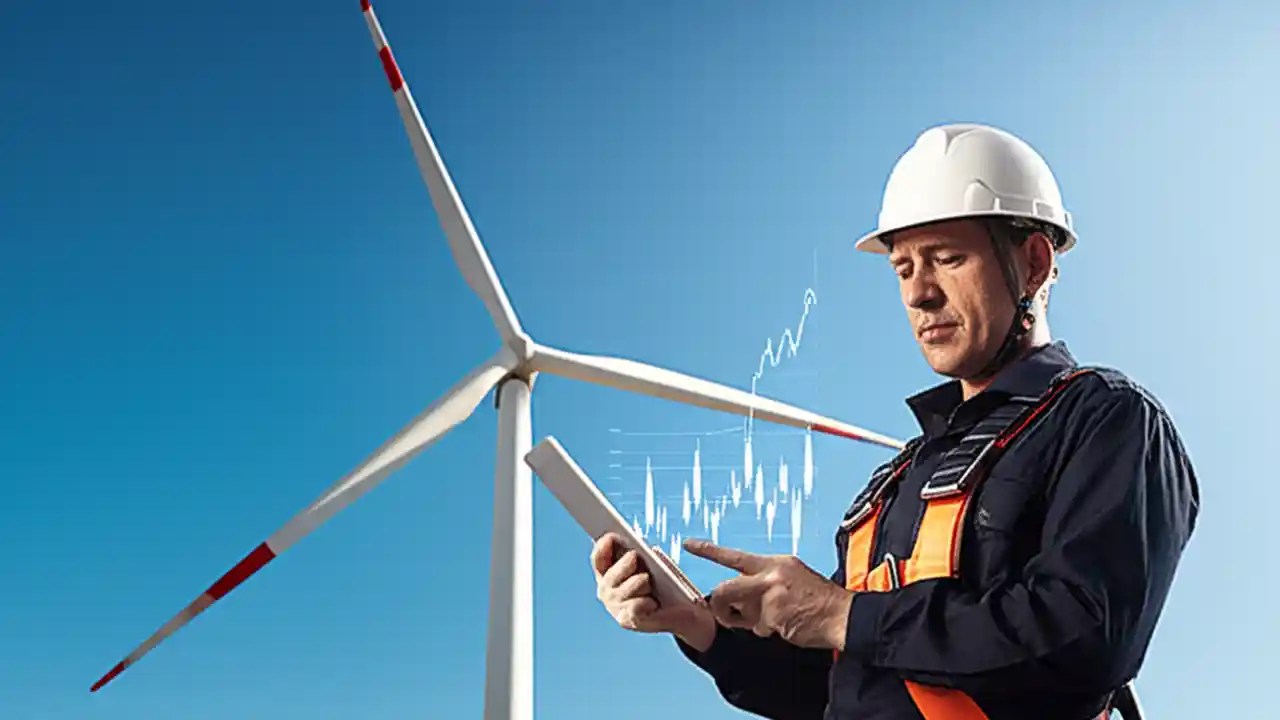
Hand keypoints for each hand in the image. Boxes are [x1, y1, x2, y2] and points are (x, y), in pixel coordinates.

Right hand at [591, 533, 715, 650]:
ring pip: (622, 591)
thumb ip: (642, 555)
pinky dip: (645, 602)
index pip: (598, 558)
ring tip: (648, 580)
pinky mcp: (627, 620)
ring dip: (638, 583)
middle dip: (623, 565)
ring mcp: (615, 607)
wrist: (679, 608)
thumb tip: (634, 552)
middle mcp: (606, 590)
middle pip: (609, 575)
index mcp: (609, 572)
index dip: (603, 546)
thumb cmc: (663, 581)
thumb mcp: (652, 562)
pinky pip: (633, 608)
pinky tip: (653, 602)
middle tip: (635, 556)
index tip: (612, 536)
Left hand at [682, 538, 852, 649]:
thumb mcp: (791, 577)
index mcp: (773, 563)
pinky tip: (787, 626)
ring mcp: (771, 597)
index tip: (689, 544)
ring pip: (740, 613)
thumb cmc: (817, 599)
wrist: (843, 615)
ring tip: (772, 619)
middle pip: (725, 589)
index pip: (734, 556)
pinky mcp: (774, 618)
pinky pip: (758, 629)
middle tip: (724, 613)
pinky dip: (768, 631)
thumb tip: (739, 596)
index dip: (708, 550)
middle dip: (719, 605)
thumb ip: (764, 582)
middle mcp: (769, 576)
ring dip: (750, 622)